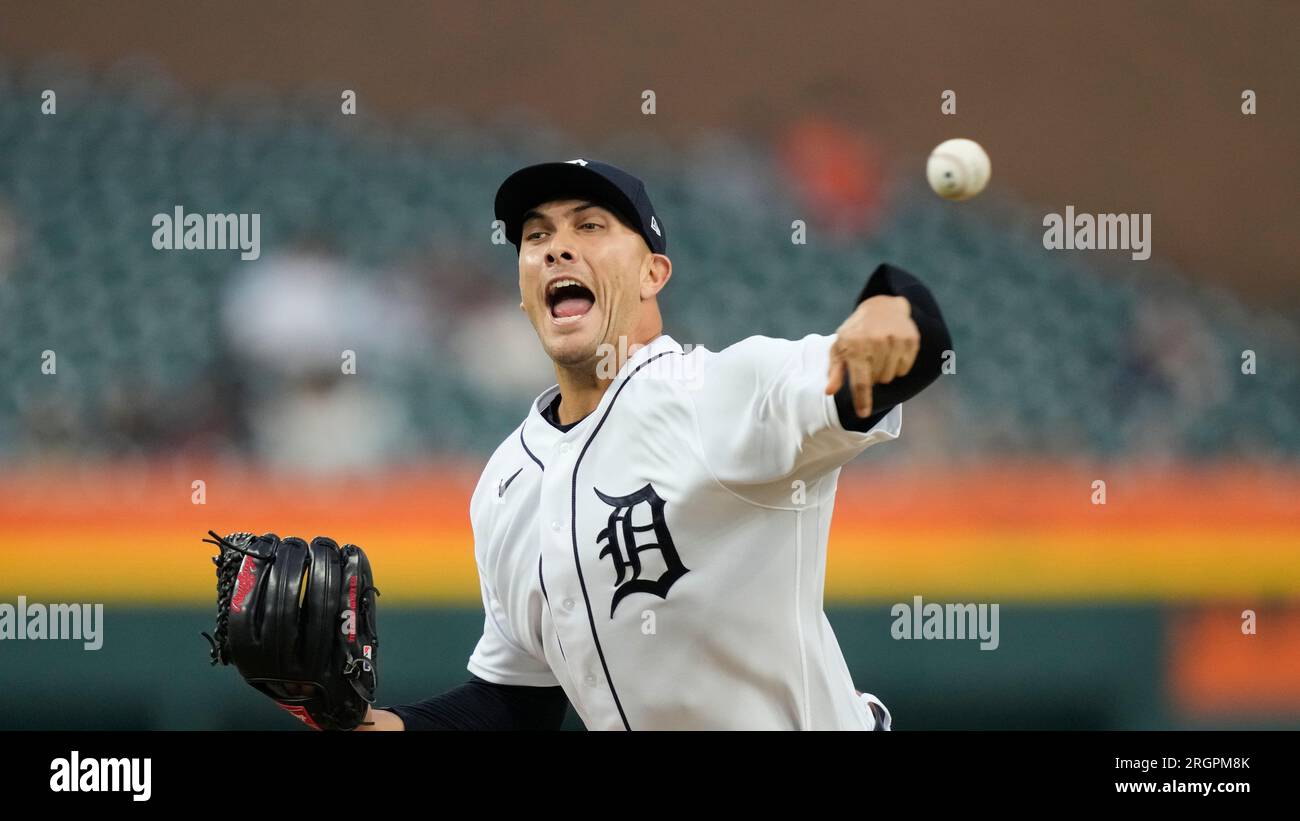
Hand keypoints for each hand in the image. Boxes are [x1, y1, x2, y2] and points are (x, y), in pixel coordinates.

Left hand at [824, 295, 919, 416]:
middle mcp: (876, 342)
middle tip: (868, 362)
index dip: (862, 400)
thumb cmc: (855, 333)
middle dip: (872, 377)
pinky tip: (891, 352)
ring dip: (884, 372)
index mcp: (855, 347)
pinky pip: (905, 369)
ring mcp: (896, 340)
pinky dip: (898, 366)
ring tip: (879, 357)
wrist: (881, 307)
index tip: (863, 414)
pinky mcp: (911, 340)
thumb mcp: (839, 348)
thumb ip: (835, 371)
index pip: (860, 381)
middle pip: (878, 381)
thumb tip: (829, 391)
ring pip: (892, 376)